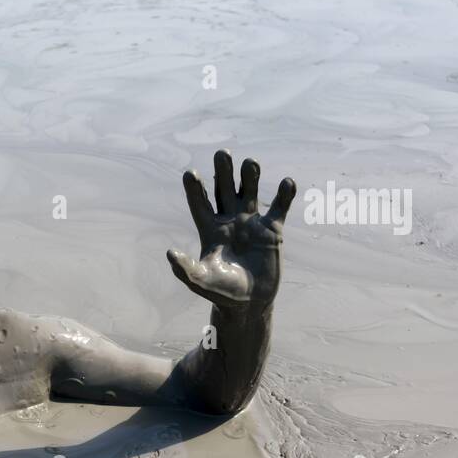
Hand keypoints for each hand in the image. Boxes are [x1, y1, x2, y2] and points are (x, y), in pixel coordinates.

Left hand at [166, 150, 294, 307]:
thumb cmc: (221, 293)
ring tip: (250, 163)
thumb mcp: (201, 281)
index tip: (189, 173)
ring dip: (250, 177)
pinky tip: (287, 182)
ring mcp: (251, 223)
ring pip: (250, 192)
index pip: (200, 204)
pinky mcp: (272, 230)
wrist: (249, 303)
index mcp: (210, 230)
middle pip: (224, 190)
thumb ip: (185, 269)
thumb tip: (169, 252)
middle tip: (222, 154)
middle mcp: (229, 221)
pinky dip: (284, 194)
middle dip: (223, 172)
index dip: (195, 189)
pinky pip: (279, 207)